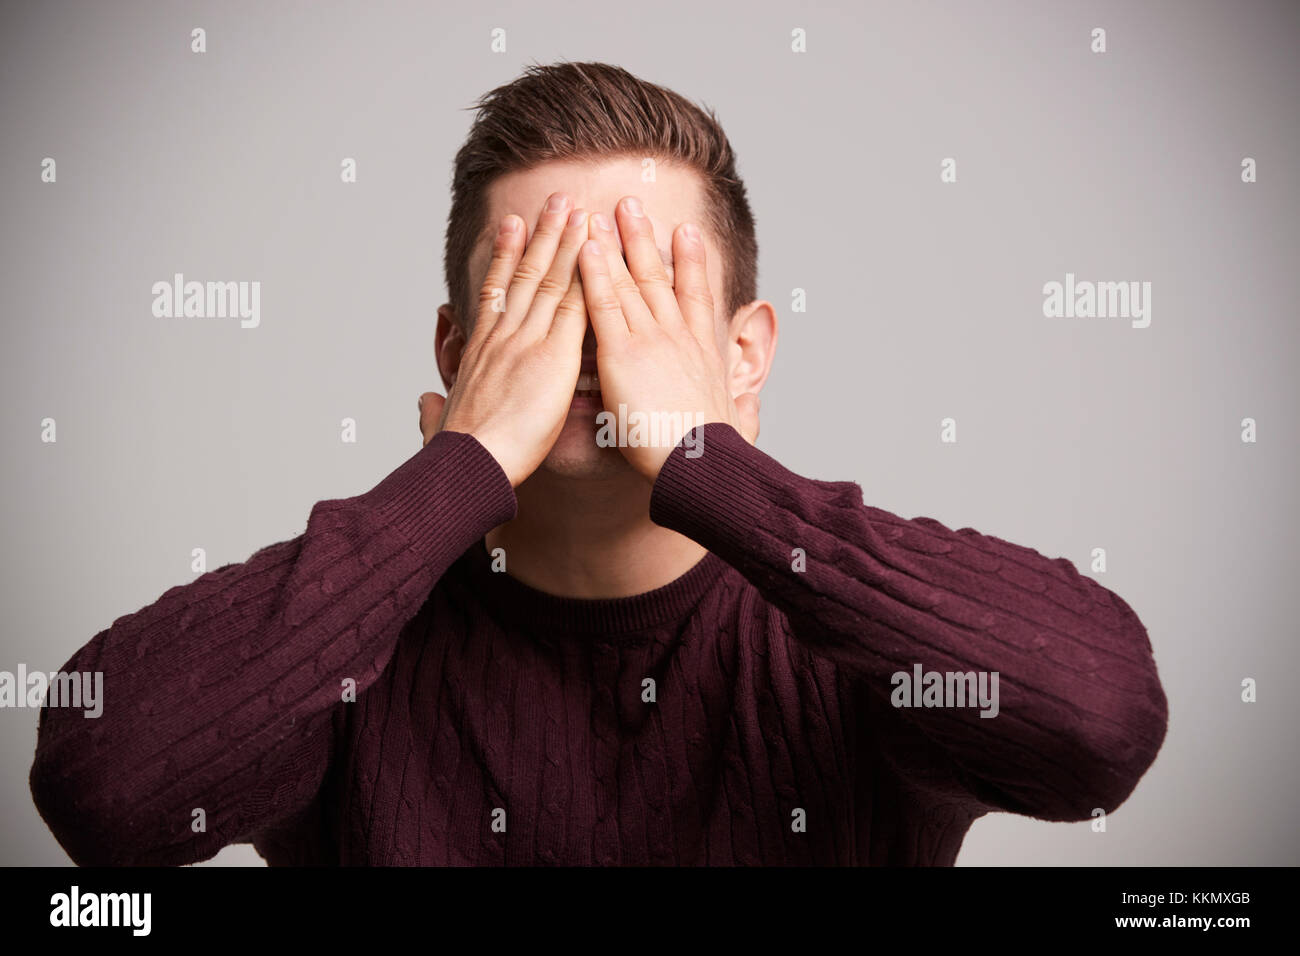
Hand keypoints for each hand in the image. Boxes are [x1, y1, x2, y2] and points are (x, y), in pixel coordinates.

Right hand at [418, 192, 588, 485]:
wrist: (470, 463)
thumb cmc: (456, 454)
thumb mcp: (441, 424)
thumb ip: (435, 410)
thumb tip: (427, 405)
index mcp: (480, 350)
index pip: (496, 291)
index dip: (505, 256)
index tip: (512, 226)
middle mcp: (504, 336)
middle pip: (525, 273)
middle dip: (542, 232)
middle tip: (555, 199)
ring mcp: (528, 341)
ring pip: (550, 279)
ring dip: (566, 241)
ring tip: (577, 208)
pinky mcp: (554, 356)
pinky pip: (575, 307)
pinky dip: (587, 276)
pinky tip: (598, 253)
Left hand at [576, 197, 758, 481]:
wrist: (702, 463)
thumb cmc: (716, 455)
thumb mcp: (736, 423)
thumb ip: (736, 408)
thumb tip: (747, 408)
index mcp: (703, 352)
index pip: (696, 296)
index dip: (692, 261)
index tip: (688, 232)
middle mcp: (678, 337)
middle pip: (660, 277)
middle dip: (645, 238)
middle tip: (633, 205)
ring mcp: (650, 341)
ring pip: (631, 282)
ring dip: (615, 244)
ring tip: (604, 212)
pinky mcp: (622, 354)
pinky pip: (604, 305)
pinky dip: (594, 274)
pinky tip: (584, 248)